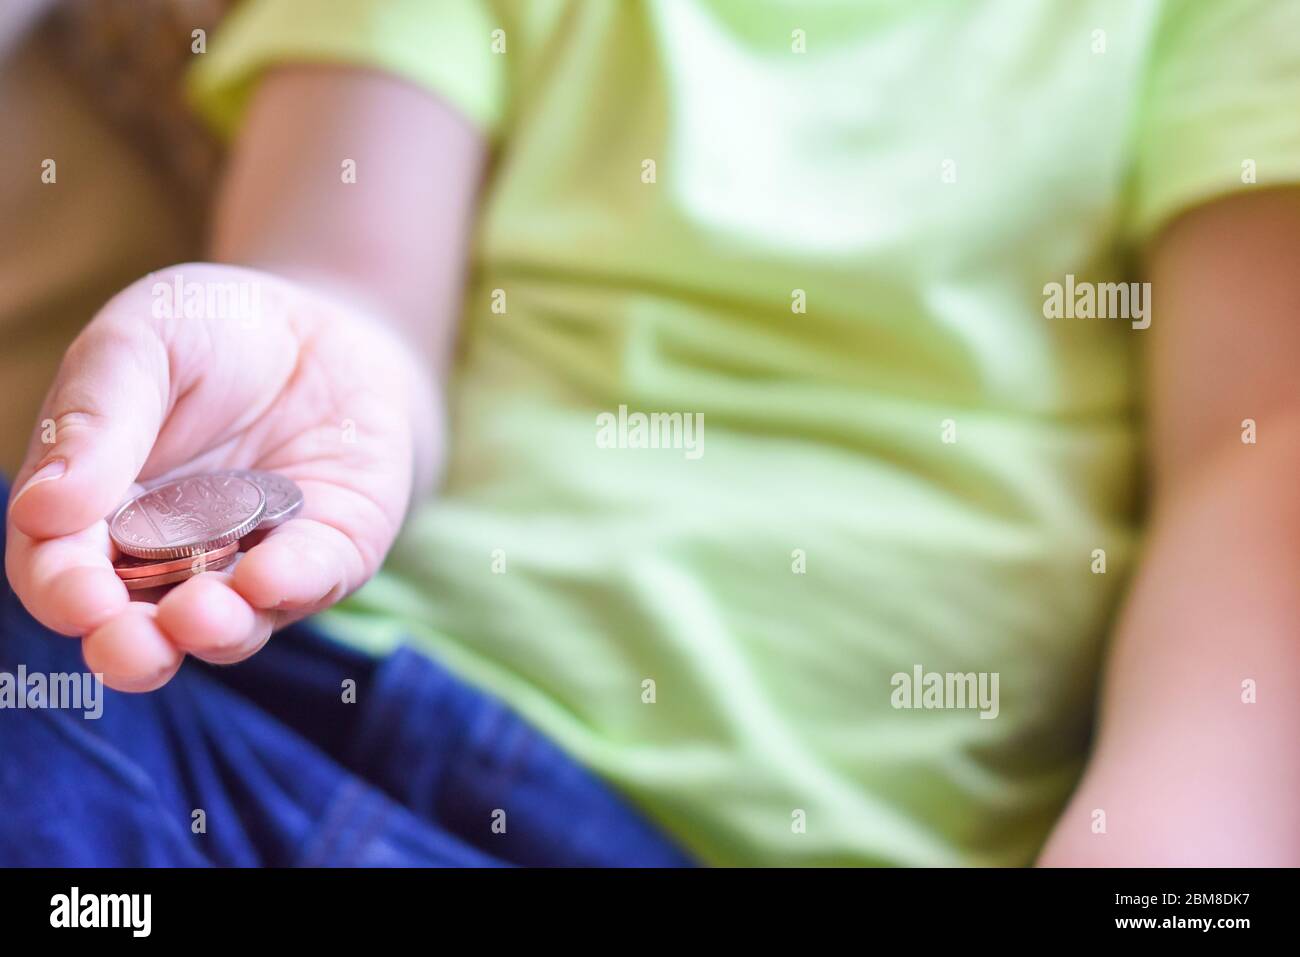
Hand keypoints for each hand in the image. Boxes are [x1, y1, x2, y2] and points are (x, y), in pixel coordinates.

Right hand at [5, 263, 440, 690]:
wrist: (321, 325)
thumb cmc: (210, 331)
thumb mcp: (138, 345)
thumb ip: (95, 419)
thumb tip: (42, 509)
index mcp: (98, 516)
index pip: (63, 572)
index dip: (64, 592)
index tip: (79, 597)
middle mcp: (171, 562)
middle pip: (138, 628)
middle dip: (130, 649)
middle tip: (129, 649)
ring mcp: (253, 564)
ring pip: (228, 625)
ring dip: (213, 630)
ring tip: (200, 617)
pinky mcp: (329, 553)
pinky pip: (312, 580)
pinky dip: (292, 583)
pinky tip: (272, 577)